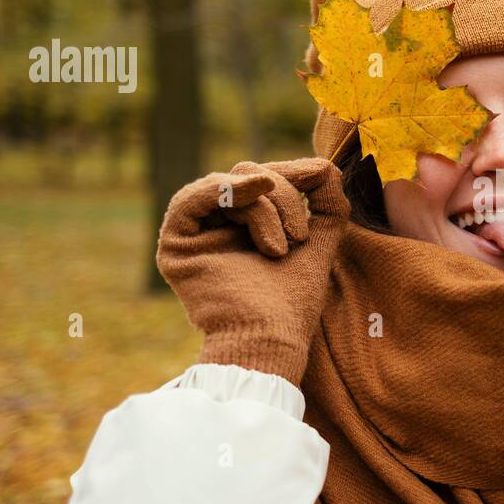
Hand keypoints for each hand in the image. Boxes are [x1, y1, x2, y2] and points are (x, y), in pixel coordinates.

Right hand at [155, 157, 349, 385]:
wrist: (270, 337)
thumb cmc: (294, 300)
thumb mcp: (319, 242)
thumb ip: (328, 203)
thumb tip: (324, 165)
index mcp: (248, 226)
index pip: (266, 179)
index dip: (294, 172)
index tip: (319, 176)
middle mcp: (219, 226)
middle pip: (248, 177)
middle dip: (284, 195)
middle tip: (299, 237)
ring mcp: (195, 235)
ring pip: (228, 185)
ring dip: (265, 207)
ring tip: (281, 248)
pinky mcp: (174, 245)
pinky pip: (191, 199)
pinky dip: (224, 187)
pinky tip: (257, 187)